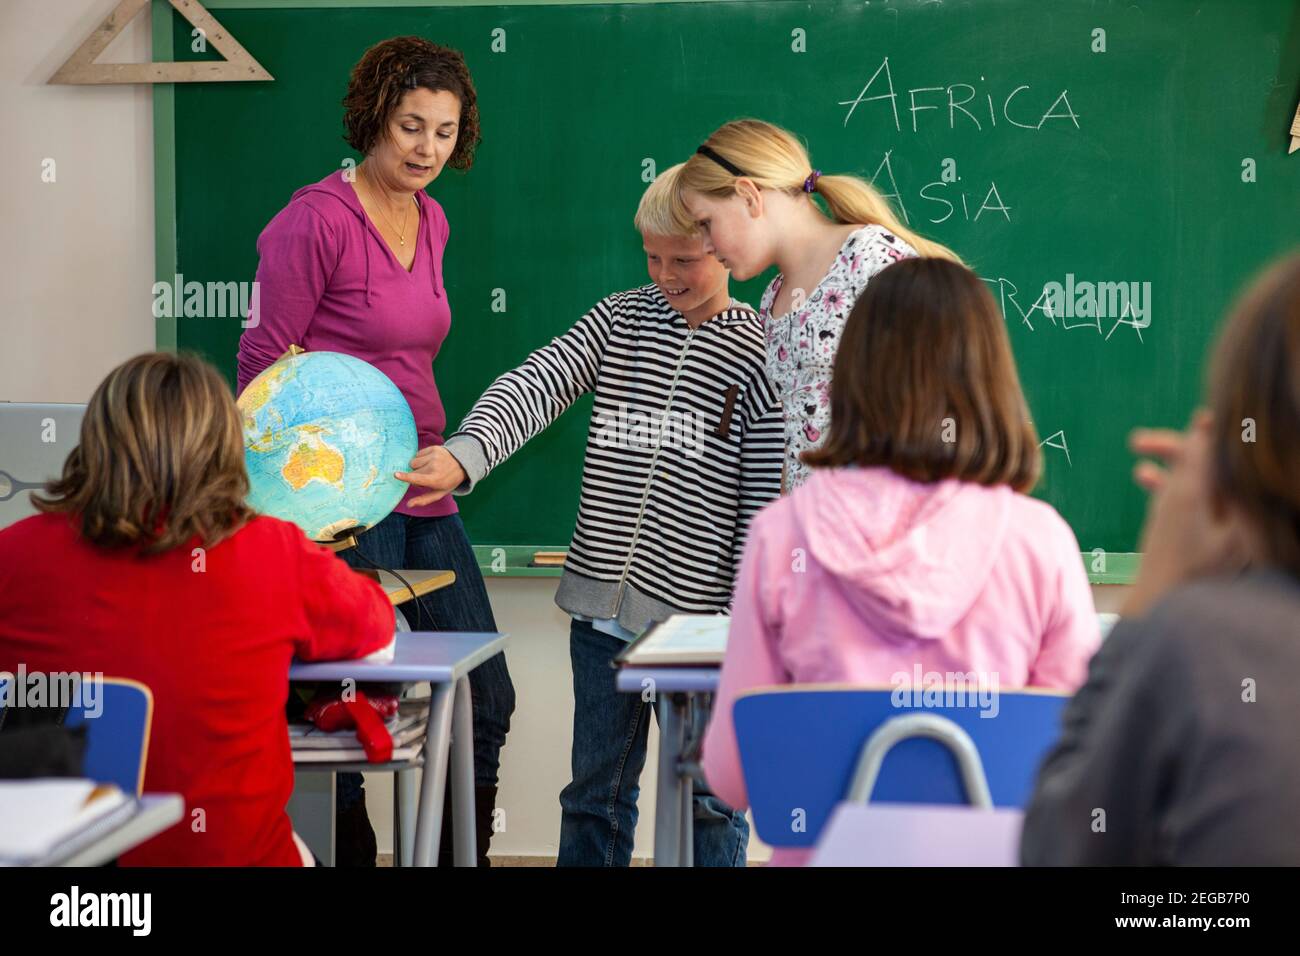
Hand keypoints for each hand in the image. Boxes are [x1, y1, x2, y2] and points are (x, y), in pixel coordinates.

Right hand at [394, 445, 466, 506]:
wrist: (462, 464)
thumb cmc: (448, 481)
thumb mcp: (439, 493)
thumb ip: (424, 500)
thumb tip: (409, 505)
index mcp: (435, 480)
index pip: (417, 478)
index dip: (406, 477)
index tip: (396, 474)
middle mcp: (434, 467)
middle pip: (413, 470)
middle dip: (416, 473)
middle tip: (427, 475)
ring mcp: (434, 456)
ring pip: (414, 461)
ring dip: (418, 465)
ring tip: (429, 468)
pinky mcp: (434, 448)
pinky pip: (418, 454)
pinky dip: (421, 458)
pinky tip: (431, 461)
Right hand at [1123, 412, 1248, 616]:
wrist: (1156, 607)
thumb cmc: (1169, 559)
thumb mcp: (1180, 500)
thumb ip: (1196, 459)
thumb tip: (1205, 424)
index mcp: (1248, 509)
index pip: (1233, 460)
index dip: (1212, 435)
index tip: (1196, 415)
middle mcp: (1244, 519)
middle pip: (1215, 469)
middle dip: (1179, 452)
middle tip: (1139, 441)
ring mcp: (1226, 530)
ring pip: (1199, 483)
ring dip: (1167, 468)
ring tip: (1136, 460)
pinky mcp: (1207, 538)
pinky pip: (1191, 502)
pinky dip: (1168, 489)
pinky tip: (1143, 478)